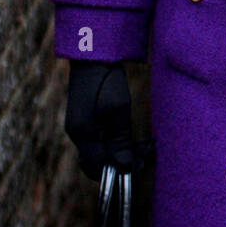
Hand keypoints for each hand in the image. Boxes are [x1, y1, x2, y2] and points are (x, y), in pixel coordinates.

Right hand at [64, 60, 135, 181]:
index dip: (117, 172)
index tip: (139, 165)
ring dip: (122, 152)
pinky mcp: (86, 120)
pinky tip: (133, 137)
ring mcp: (80, 127)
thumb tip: (126, 167)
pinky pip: (100, 141)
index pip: (97, 168)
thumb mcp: (118, 109)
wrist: (93, 54)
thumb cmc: (106, 79)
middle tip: (147, 154)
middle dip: (122, 163)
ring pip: (101, 152)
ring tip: (146, 145)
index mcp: (82, 134)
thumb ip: (120, 140)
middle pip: (98, 162)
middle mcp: (78, 134)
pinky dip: (116, 143)